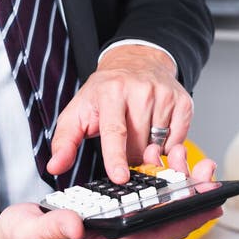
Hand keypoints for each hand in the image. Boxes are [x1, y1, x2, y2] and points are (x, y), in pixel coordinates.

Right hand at [0, 144, 218, 238]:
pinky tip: (164, 180)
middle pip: (159, 225)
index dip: (179, 221)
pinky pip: (136, 209)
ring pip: (151, 216)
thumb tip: (75, 223)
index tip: (205, 204)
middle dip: (189, 205)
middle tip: (209, 178)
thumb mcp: (31, 232)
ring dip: (176, 197)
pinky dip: (155, 195)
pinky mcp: (100, 219)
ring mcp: (107, 230)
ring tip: (195, 172)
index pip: (149, 236)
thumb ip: (53, 227)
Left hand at [47, 44, 192, 183]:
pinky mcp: (182, 101)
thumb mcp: (78, 112)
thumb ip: (65, 141)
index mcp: (110, 92)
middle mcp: (139, 90)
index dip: (116, 156)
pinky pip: (178, 140)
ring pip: (159, 145)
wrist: (136, 61)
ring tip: (138, 130)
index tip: (120, 176)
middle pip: (138, 144)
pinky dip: (167, 143)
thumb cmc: (104, 91)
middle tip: (123, 143)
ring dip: (148, 149)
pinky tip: (155, 128)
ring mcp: (164, 94)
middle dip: (130, 154)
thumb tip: (55, 166)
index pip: (114, 130)